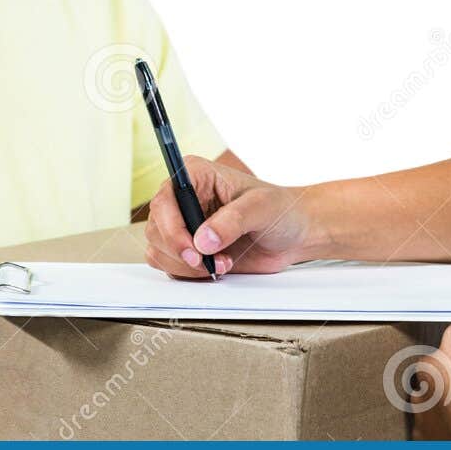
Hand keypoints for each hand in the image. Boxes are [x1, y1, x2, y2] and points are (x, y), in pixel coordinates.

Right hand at [143, 155, 316, 277]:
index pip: (164, 199)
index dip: (171, 227)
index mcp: (196, 175)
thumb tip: (203, 239)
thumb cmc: (281, 209)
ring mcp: (184, 225)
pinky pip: (170, 266)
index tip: (191, 249)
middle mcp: (185, 199)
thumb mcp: (262, 208)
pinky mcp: (188, 249)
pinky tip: (217, 267)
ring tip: (221, 263)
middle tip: (209, 261)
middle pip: (156, 229)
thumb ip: (233, 220)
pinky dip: (189, 274)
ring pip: (158, 250)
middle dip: (181, 252)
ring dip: (187, 266)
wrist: (294, 234)